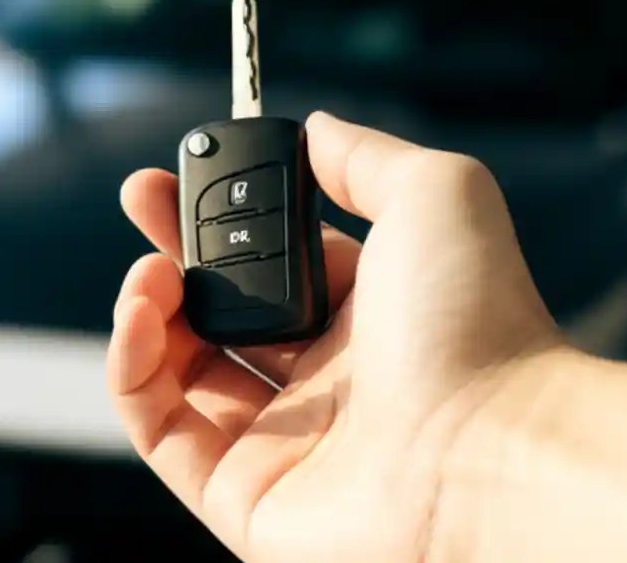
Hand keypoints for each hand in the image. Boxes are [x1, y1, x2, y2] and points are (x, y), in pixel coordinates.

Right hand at [109, 112, 578, 561]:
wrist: (495, 459)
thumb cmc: (483, 330)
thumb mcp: (436, 193)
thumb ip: (366, 156)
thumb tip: (317, 130)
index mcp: (368, 315)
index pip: (271, 258)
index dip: (223, 215)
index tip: (184, 170)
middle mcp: (325, 380)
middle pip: (218, 309)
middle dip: (172, 251)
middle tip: (143, 202)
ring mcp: (282, 441)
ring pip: (179, 370)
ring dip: (146, 309)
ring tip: (149, 272)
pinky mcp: (244, 497)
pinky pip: (162, 431)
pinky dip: (131, 371)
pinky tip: (138, 319)